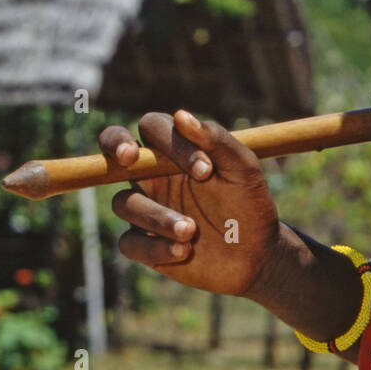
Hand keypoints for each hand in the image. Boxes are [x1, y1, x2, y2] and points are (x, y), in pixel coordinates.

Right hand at [100, 109, 280, 296]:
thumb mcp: (242, 169)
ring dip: (156, 216)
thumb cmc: (249, 203)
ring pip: (124, 203)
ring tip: (191, 230)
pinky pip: (129, 243)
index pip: (152, 127)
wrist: (257, 254)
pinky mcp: (144, 244)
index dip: (167, 140)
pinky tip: (183, 250)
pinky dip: (154, 247)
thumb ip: (216, 140)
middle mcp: (153, 176)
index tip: (204, 171)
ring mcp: (145, 208)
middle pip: (113, 150)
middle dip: (115, 145)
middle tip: (129, 157)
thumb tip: (181, 115)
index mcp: (175, 151)